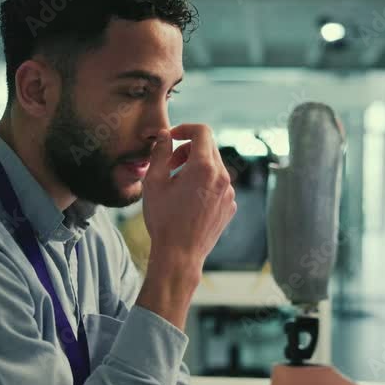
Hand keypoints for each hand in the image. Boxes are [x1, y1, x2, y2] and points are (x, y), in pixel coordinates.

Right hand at [142, 124, 235, 277]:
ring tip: (177, 186)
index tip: (172, 138)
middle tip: (169, 166)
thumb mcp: (154, 182)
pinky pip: (219, 184)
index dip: (185, 129)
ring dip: (196, 167)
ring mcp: (229, 192)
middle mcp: (223, 177)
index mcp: (204, 167)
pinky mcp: (230, 206)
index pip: (202, 131)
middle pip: (208, 147)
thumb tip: (165, 135)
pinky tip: (189, 201)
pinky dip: (205, 184)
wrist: (179, 255)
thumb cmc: (164, 219)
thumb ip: (160, 152)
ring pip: (214, 167)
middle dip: (187, 149)